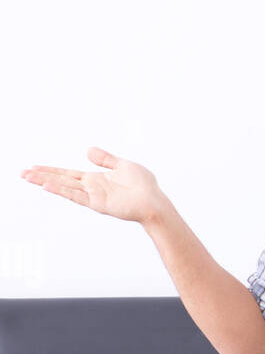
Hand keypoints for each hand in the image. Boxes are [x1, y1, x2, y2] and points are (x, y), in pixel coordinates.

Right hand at [20, 147, 170, 226]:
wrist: (154, 200)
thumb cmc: (143, 185)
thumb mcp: (122, 165)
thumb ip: (105, 158)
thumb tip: (87, 150)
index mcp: (95, 179)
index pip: (67, 174)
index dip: (51, 170)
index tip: (34, 167)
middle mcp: (91, 188)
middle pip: (61, 180)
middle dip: (41, 176)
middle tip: (22, 173)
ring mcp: (93, 196)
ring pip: (64, 187)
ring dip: (46, 182)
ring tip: (28, 177)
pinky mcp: (98, 203)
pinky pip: (76, 195)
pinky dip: (61, 190)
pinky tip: (47, 186)